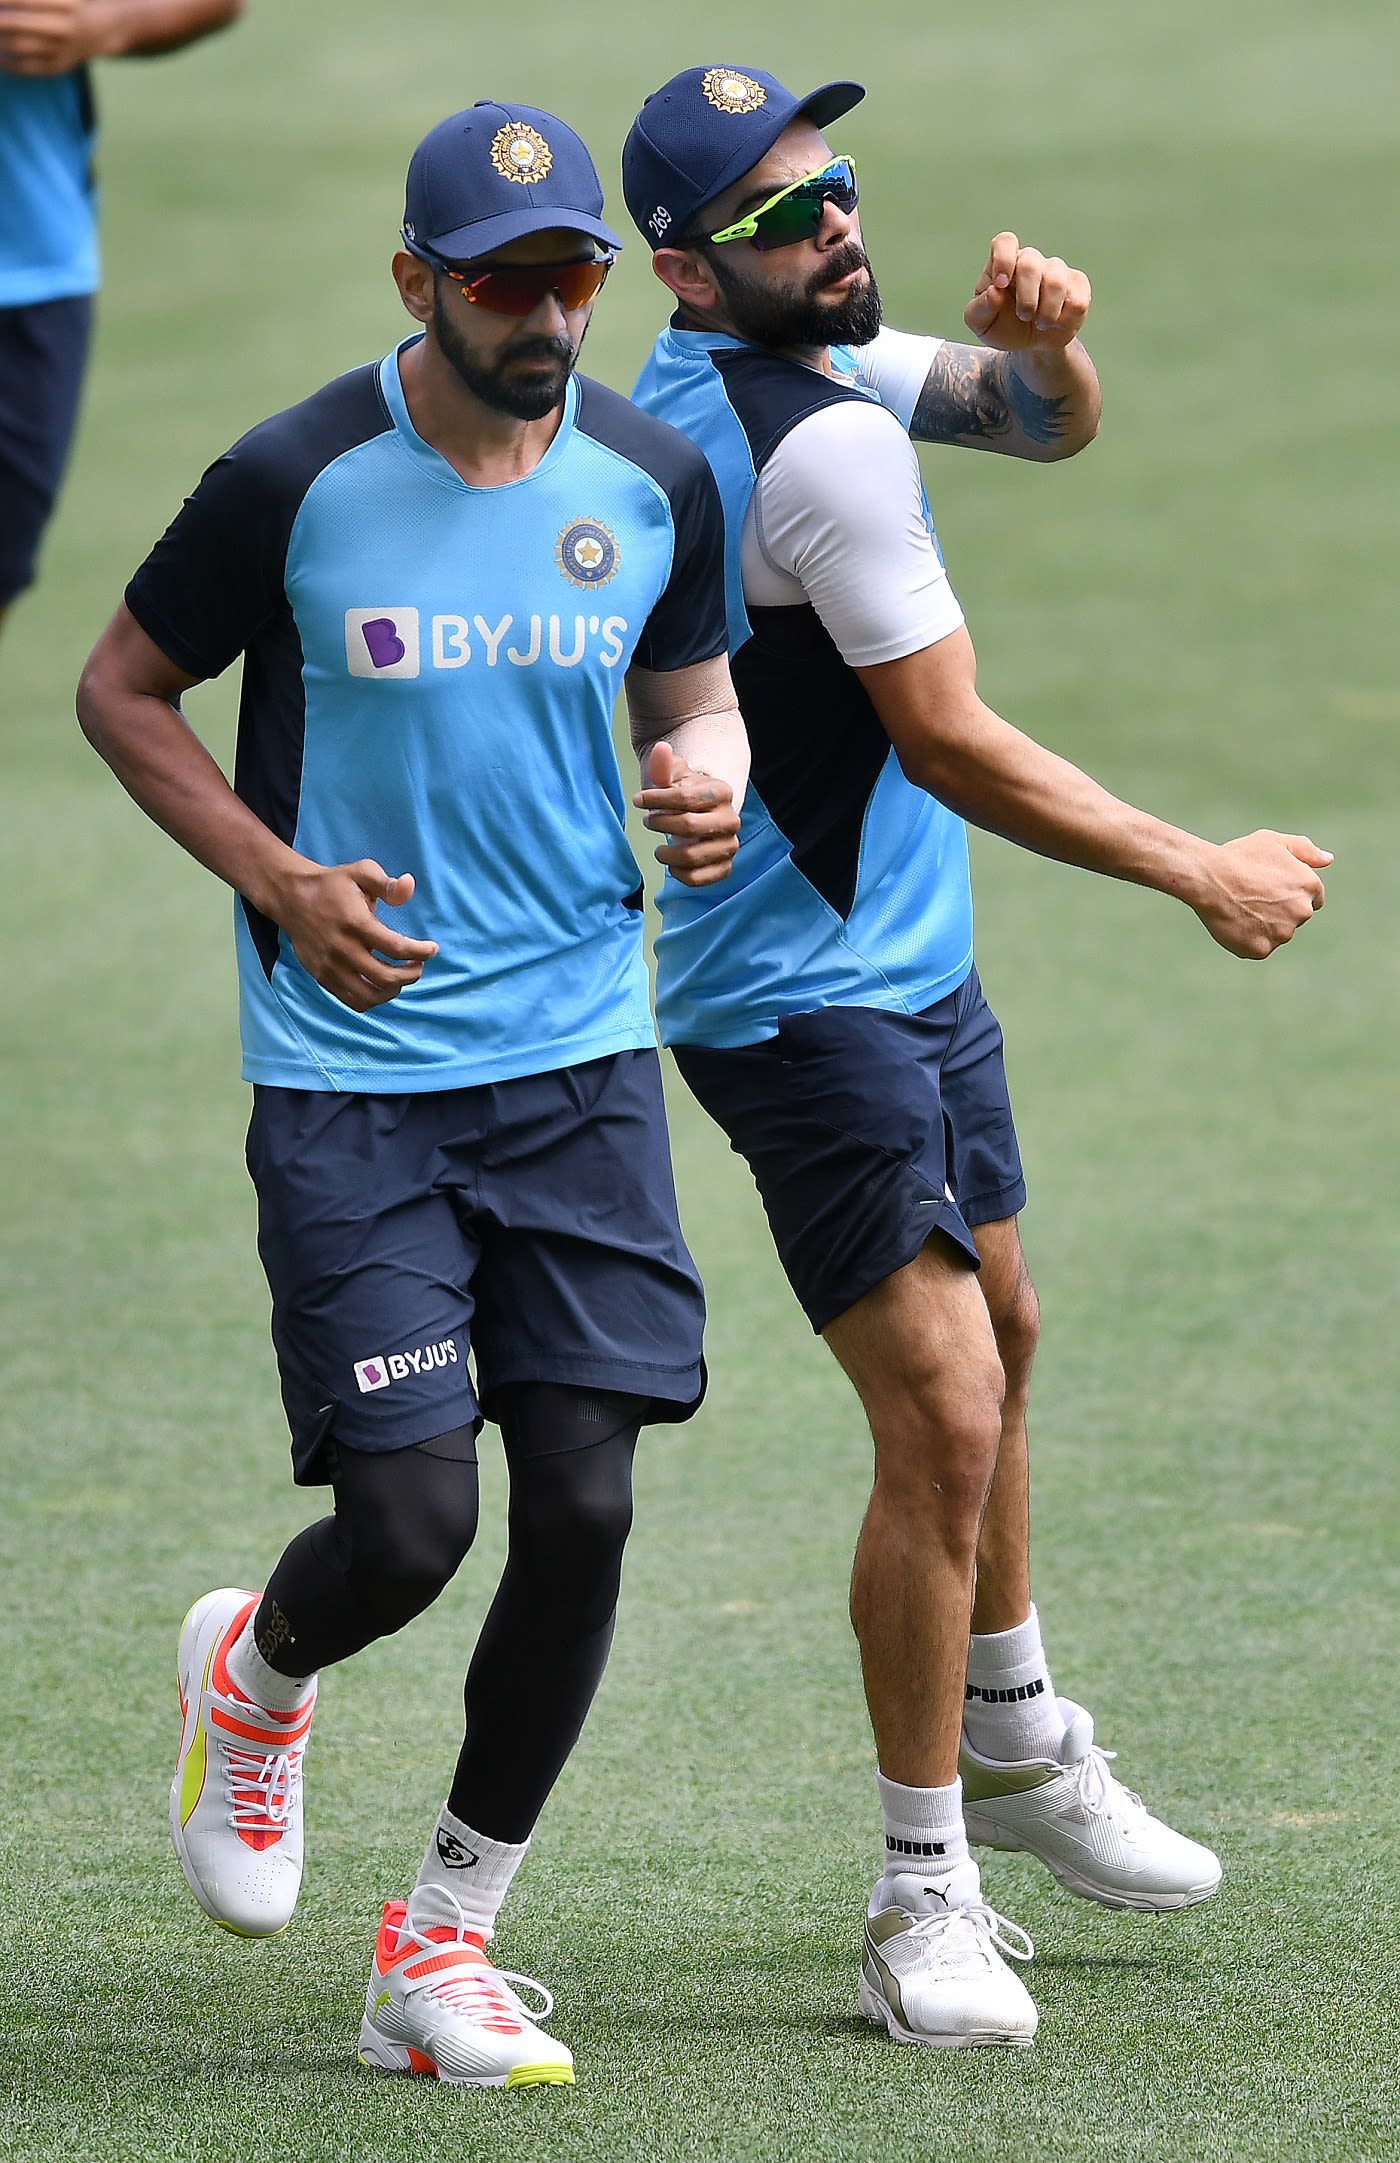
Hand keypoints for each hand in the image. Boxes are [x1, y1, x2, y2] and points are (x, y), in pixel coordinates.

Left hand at [0, 1, 100, 73]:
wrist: (92, 34)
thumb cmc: (62, 8)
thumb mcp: (55, 0)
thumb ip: (27, 2)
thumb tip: (2, 6)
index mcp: (65, 4)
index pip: (24, 2)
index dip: (4, 2)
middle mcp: (64, 27)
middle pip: (17, 24)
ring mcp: (61, 50)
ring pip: (18, 45)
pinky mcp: (56, 67)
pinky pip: (25, 67)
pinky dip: (6, 62)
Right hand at [271, 859, 438, 1011]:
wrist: (291, 898)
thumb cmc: (332, 885)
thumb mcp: (360, 872)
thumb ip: (386, 883)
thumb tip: (409, 885)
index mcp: (356, 923)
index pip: (396, 948)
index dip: (421, 952)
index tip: (432, 949)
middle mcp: (342, 949)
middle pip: (386, 977)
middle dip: (411, 974)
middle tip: (417, 965)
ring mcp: (330, 967)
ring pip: (370, 996)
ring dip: (393, 991)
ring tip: (401, 977)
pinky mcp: (322, 977)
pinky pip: (352, 1001)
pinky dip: (373, 998)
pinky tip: (381, 985)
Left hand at [633, 741, 739, 888]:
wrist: (701, 816)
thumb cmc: (683, 795)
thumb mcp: (672, 777)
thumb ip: (664, 766)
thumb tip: (661, 749)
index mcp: (722, 792)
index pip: (686, 798)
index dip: (656, 799)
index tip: (637, 800)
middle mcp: (731, 820)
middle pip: (689, 826)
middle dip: (661, 824)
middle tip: (648, 821)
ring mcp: (730, 846)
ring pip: (692, 856)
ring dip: (666, 853)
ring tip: (658, 847)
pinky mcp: (724, 868)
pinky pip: (699, 878)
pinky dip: (679, 873)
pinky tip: (671, 864)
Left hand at [963, 233, 1090, 352]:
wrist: (1030, 345)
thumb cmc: (1003, 326)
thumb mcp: (981, 324)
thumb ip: (980, 309)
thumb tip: (993, 293)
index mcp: (1004, 263)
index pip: (1005, 242)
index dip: (1003, 259)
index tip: (1000, 284)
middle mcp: (1031, 261)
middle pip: (1030, 263)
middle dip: (1026, 298)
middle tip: (1023, 316)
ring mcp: (1056, 270)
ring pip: (1056, 282)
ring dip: (1046, 312)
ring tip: (1040, 324)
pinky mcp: (1078, 285)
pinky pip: (1077, 301)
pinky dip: (1065, 320)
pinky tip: (1057, 323)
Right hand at [1191, 831, 1330, 957]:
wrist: (1207, 878)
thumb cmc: (1238, 857)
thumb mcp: (1273, 842)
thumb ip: (1305, 850)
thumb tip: (1328, 860)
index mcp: (1310, 886)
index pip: (1313, 900)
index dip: (1290, 893)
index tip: (1270, 889)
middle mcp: (1302, 911)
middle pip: (1295, 917)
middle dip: (1279, 910)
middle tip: (1251, 897)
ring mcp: (1282, 933)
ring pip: (1277, 934)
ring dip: (1263, 926)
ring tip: (1240, 908)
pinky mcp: (1261, 950)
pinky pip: (1259, 948)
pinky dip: (1248, 940)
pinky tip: (1234, 922)